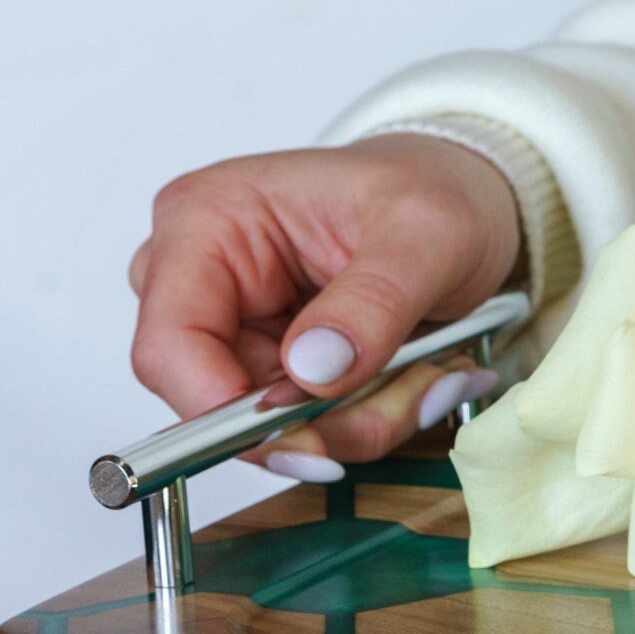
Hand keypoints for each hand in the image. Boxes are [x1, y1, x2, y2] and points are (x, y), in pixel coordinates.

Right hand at [129, 135, 522, 474]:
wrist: (464, 195)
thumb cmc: (434, 190)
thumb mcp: (429, 234)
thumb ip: (374, 302)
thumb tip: (313, 372)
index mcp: (207, 221)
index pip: (170, 346)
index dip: (225, 413)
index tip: (309, 443)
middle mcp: (206, 277)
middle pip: (224, 403)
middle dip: (327, 420)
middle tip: (416, 393)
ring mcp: (239, 325)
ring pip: (277, 426)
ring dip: (364, 418)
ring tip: (431, 372)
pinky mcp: (278, 361)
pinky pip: (313, 425)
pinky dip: (372, 413)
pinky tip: (418, 374)